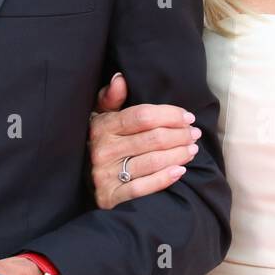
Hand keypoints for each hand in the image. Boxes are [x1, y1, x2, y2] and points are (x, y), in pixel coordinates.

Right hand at [89, 72, 198, 208]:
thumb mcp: (101, 116)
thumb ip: (111, 97)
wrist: (80, 177)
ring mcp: (105, 174)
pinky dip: (164, 179)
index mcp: (103, 126)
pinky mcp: (110, 196)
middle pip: (152, 138)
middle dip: (179, 135)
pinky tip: (179, 171)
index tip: (188, 117)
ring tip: (192, 150)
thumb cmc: (101, 142)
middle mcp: (103, 149)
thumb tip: (120, 78)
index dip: (170, 115)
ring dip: (178, 154)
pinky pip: (142, 188)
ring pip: (152, 162)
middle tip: (194, 134)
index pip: (143, 116)